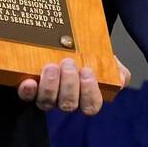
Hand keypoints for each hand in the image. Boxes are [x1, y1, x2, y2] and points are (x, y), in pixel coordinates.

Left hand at [17, 56, 131, 114]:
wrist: (67, 40)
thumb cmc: (89, 53)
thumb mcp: (106, 58)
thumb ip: (117, 70)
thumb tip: (120, 79)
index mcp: (85, 96)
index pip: (91, 106)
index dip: (89, 93)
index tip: (87, 72)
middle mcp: (66, 99)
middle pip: (68, 105)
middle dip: (69, 85)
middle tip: (68, 63)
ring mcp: (47, 96)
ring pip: (47, 103)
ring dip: (50, 86)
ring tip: (51, 66)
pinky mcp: (30, 89)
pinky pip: (27, 97)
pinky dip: (28, 91)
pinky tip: (29, 81)